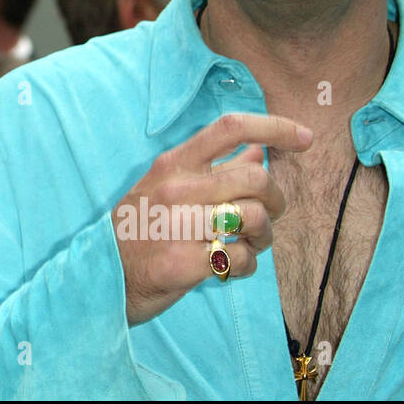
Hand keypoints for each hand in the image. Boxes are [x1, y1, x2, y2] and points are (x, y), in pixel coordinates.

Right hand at [115, 113, 306, 324]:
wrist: (99, 276)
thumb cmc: (138, 229)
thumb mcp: (165, 187)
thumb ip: (211, 168)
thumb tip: (257, 150)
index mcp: (172, 164)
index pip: (229, 128)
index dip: (274, 127)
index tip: (305, 138)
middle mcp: (175, 189)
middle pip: (255, 177)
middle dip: (277, 198)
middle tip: (271, 213)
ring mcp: (178, 226)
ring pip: (254, 218)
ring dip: (264, 235)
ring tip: (250, 242)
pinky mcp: (183, 264)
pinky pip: (242, 258)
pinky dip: (247, 264)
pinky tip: (230, 266)